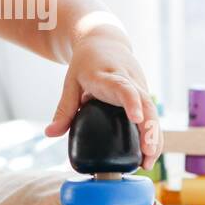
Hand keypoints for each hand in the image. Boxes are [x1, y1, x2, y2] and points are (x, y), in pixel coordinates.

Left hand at [44, 34, 159, 169]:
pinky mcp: (144, 93)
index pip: (123, 87)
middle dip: (149, 129)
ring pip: (153, 110)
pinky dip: (153, 134)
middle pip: (145, 103)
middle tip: (146, 154)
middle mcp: (129, 80)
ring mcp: (140, 86)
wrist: (104, 40)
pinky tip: (148, 155)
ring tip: (147, 163)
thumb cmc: (86, 63)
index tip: (137, 118)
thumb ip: (64, 109)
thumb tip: (50, 134)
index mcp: (108, 76)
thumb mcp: (71, 82)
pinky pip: (152, 115)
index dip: (131, 102)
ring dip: (154, 136)